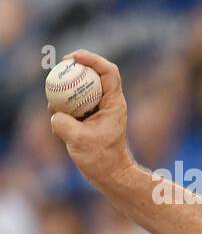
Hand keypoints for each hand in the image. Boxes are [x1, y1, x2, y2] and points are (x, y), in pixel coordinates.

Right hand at [48, 50, 134, 189]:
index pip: (108, 72)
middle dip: (76, 67)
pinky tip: (56, 113)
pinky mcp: (90, 118)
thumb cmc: (101, 159)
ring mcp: (99, 110)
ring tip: (54, 94)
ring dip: (68, 86)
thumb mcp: (80, 141)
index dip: (92, 59)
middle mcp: (109, 103)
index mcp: (114, 103)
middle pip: (94, 74)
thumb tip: (55, 114)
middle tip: (58, 68)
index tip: (72, 58)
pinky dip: (65, 103)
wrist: (110, 174)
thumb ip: (64, 124)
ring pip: (84, 88)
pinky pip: (76, 102)